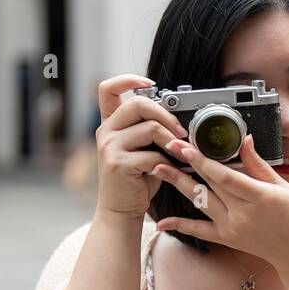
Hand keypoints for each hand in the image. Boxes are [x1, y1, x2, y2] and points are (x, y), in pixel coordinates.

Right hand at [94, 75, 190, 219]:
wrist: (121, 210)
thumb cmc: (137, 179)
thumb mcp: (141, 149)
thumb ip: (150, 130)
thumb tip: (177, 116)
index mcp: (111, 124)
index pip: (108, 89)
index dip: (128, 79)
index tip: (150, 83)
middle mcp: (106, 131)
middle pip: (139, 104)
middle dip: (167, 115)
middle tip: (181, 131)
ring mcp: (110, 146)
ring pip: (150, 128)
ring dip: (172, 140)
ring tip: (181, 151)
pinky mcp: (118, 163)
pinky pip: (151, 154)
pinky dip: (167, 162)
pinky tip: (169, 169)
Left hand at [152, 134, 288, 270]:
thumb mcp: (282, 186)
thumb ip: (258, 165)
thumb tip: (244, 140)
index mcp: (260, 197)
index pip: (225, 176)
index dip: (204, 161)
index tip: (188, 147)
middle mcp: (243, 213)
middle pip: (209, 185)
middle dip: (187, 164)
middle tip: (168, 146)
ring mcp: (232, 227)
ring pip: (200, 202)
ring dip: (178, 184)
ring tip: (159, 169)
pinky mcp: (226, 238)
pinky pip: (200, 231)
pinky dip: (181, 225)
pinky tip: (161, 222)